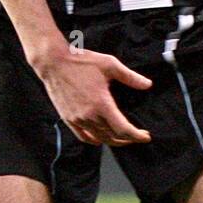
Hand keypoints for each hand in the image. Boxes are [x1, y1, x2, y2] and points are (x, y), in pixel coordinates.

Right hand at [33, 45, 152, 145]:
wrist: (54, 62)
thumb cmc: (82, 61)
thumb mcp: (110, 64)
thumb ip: (130, 77)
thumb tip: (148, 85)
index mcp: (101, 104)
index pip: (123, 129)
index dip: (136, 136)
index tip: (146, 137)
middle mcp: (89, 115)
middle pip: (113, 136)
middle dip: (129, 139)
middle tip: (139, 136)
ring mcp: (77, 119)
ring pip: (99, 139)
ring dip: (114, 141)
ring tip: (124, 139)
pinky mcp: (67, 118)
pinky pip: (83, 136)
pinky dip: (95, 140)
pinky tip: (101, 139)